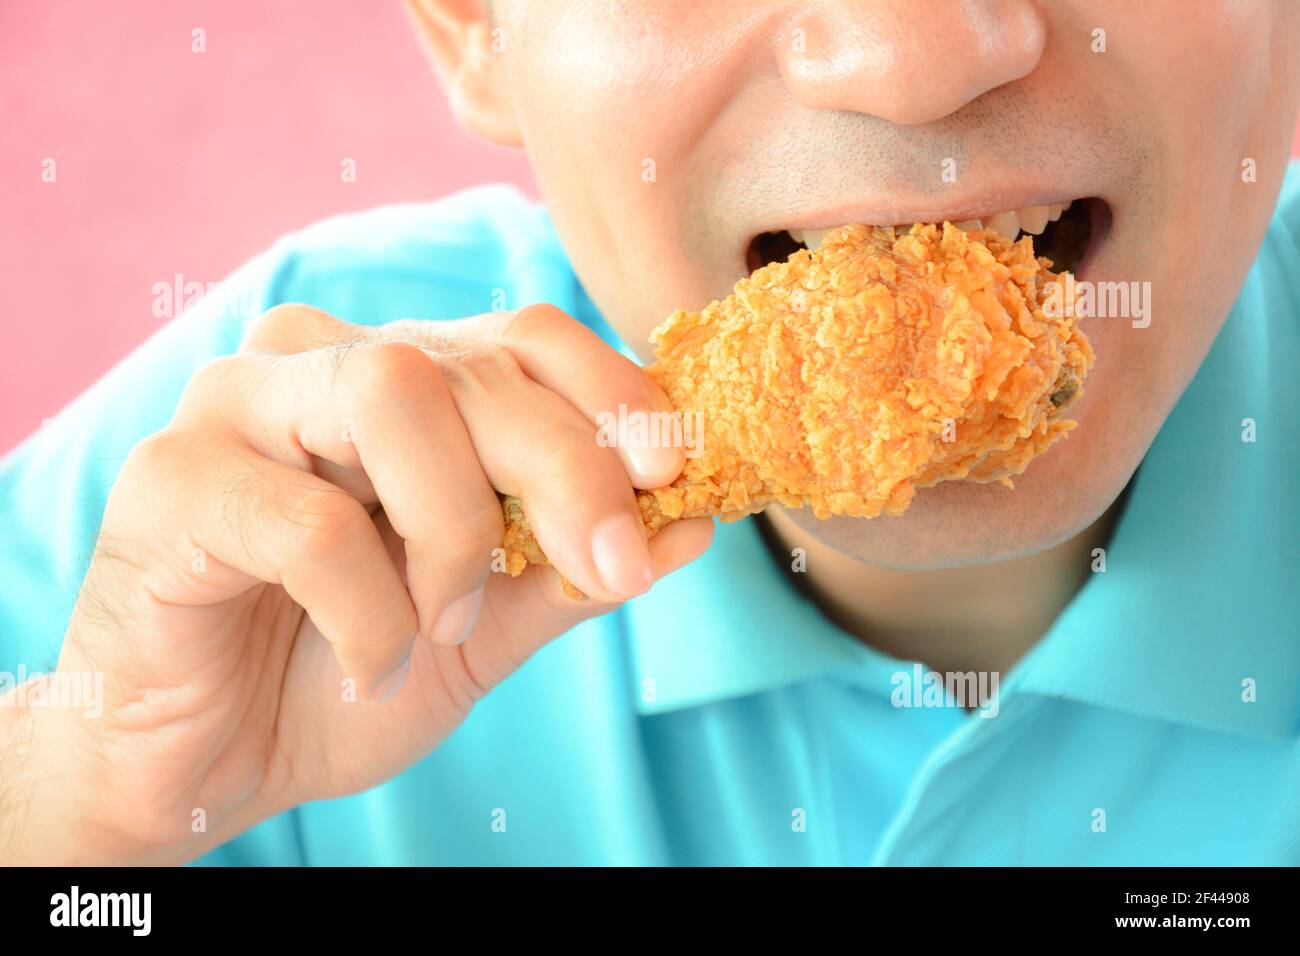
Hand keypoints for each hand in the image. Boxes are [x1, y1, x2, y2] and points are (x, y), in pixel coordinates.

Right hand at [4, 304, 711, 863]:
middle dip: (566, 468)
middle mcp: (321, 365)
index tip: (676, 470)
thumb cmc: (344, 674)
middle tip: (606, 565)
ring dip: (450, 530)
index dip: (612, 393)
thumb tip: (695, 525)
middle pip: (472, 361)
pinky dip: (370, 609)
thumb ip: (576, 571)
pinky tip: (370, 666)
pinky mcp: (170, 478)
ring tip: (442, 621)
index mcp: (402, 381)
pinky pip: (309, 518)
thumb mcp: (488, 625)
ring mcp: (237, 406)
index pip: (525, 336)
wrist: (207, 763)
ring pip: (391, 398)